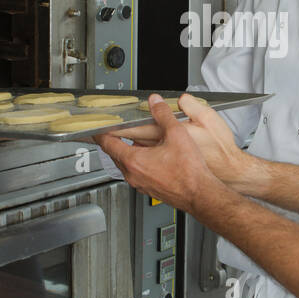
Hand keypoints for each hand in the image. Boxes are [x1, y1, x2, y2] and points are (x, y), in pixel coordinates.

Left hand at [106, 93, 254, 188]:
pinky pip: (137, 173)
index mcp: (134, 161)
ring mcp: (140, 184)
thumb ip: (163, 115)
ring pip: (125, 165)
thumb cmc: (190, 172)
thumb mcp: (177, 135)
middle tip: (114, 130)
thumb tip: (155, 103)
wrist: (201, 194)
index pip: (108, 144)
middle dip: (114, 141)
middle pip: (114, 155)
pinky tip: (151, 157)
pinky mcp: (149, 189)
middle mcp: (133, 175)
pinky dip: (138, 163)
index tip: (97, 127)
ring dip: (127, 153)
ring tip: (135, 141)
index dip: (101, 133)